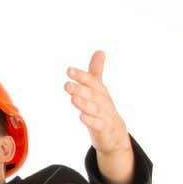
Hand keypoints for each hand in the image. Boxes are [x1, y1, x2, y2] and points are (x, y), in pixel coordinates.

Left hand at [66, 50, 135, 183]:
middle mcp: (103, 101)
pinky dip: (90, 120)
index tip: (69, 70)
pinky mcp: (103, 128)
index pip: (91, 81)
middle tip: (67, 84)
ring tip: (73, 98)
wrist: (115, 132)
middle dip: (80, 88)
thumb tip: (99, 51)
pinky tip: (81, 117)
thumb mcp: (99, 89)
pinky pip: (97, 124)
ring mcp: (104, 114)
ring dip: (83, 103)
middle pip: (92, 94)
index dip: (81, 76)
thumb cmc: (103, 107)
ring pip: (94, 108)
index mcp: (100, 91)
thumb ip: (96, 72)